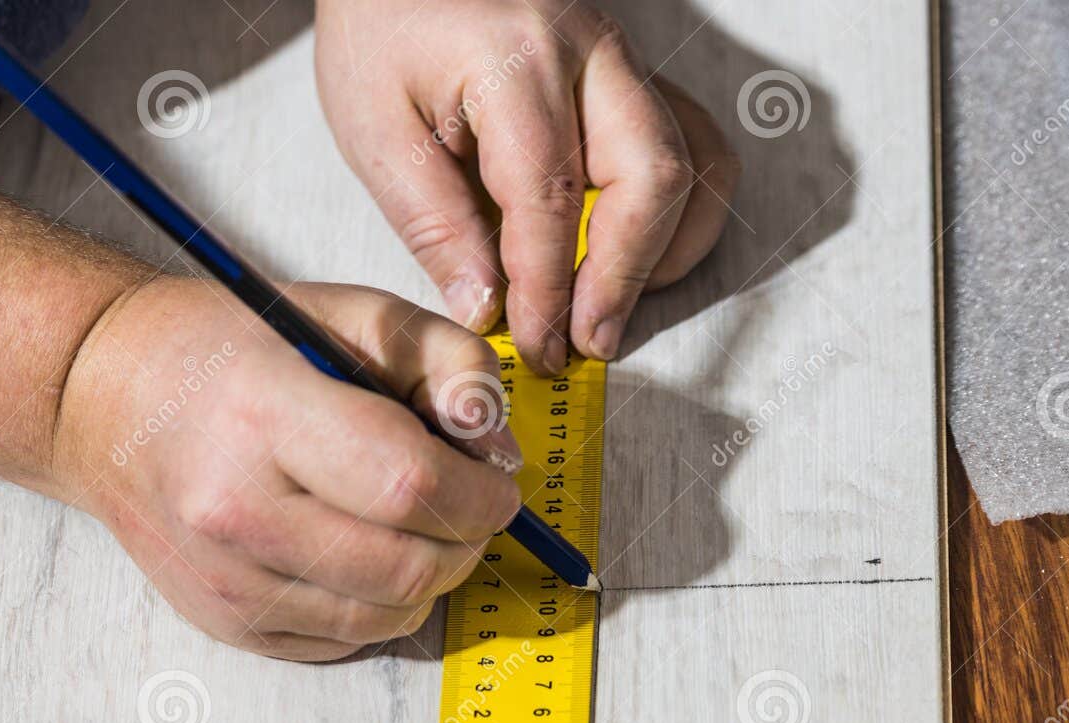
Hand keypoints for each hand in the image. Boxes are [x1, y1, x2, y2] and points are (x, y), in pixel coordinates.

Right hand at [58, 277, 523, 660]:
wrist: (106, 399)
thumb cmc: (225, 348)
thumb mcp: (349, 312)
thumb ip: (446, 362)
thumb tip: (497, 447)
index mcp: (265, 416)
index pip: (410, 486)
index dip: (481, 492)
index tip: (496, 479)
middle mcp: (236, 511)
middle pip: (407, 567)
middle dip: (467, 539)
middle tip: (467, 503)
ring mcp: (227, 580)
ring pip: (386, 617)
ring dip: (430, 577)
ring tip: (414, 523)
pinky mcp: (226, 622)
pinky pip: (345, 641)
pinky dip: (377, 605)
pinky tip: (358, 548)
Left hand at [315, 0, 740, 373]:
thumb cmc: (381, 23)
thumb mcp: (375, 128)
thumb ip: (432, 223)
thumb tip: (484, 309)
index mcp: (515, 61)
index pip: (550, 197)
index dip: (549, 288)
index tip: (537, 344)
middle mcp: (589, 51)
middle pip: (650, 177)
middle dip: (622, 278)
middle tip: (583, 343)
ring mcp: (622, 58)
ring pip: (693, 161)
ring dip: (663, 250)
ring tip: (610, 308)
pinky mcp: (632, 72)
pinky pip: (693, 143)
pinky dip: (679, 211)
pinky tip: (631, 254)